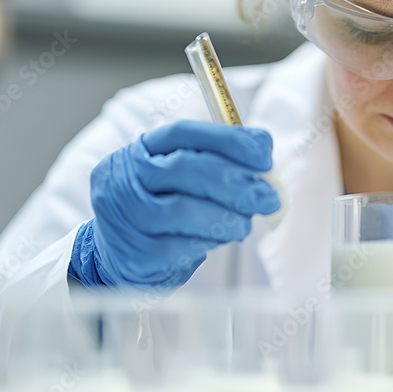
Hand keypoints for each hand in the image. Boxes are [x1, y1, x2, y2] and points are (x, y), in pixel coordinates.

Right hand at [68, 120, 279, 290]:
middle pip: (184, 168)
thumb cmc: (166, 212)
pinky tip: (218, 241)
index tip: (264, 156)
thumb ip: (221, 163)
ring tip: (243, 225)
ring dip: (226, 217)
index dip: (228, 140)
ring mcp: (126, 215)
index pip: (183, 132)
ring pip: (182, 210)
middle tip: (269, 198)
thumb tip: (264, 148)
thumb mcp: (187, 181)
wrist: (123, 259)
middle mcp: (126, 177)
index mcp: (143, 150)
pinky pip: (180, 246)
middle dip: (235, 183)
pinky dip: (209, 242)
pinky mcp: (136, 253)